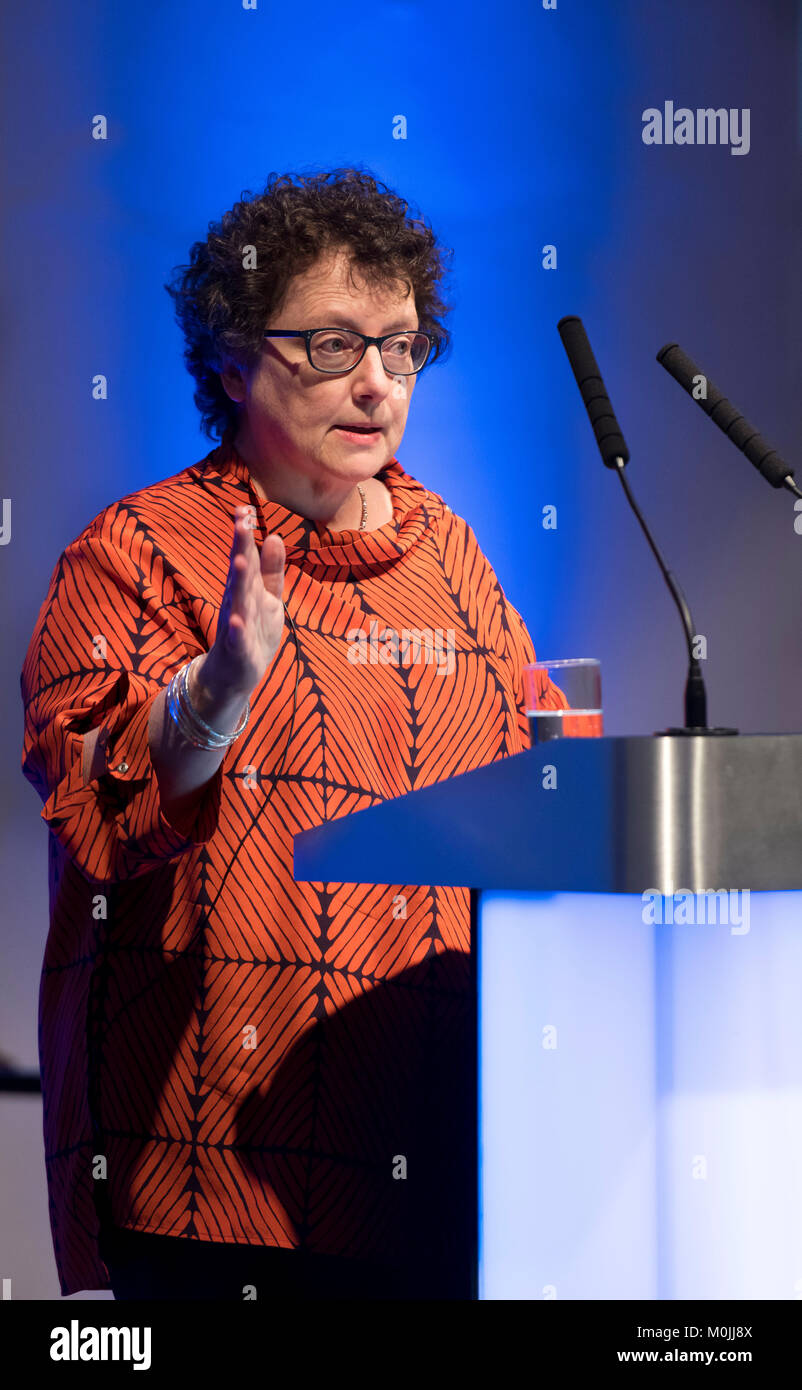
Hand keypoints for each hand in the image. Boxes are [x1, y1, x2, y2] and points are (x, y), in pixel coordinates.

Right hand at [198, 505, 285, 702]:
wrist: (235, 674)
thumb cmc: (253, 632)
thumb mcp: (268, 598)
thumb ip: (272, 570)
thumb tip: (275, 536)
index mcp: (246, 588)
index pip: (245, 556)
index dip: (244, 535)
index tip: (243, 508)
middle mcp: (237, 601)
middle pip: (240, 571)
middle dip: (240, 547)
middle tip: (240, 521)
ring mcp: (235, 624)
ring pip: (237, 600)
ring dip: (238, 581)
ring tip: (241, 561)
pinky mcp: (237, 649)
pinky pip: (236, 637)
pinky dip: (237, 629)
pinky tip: (236, 619)